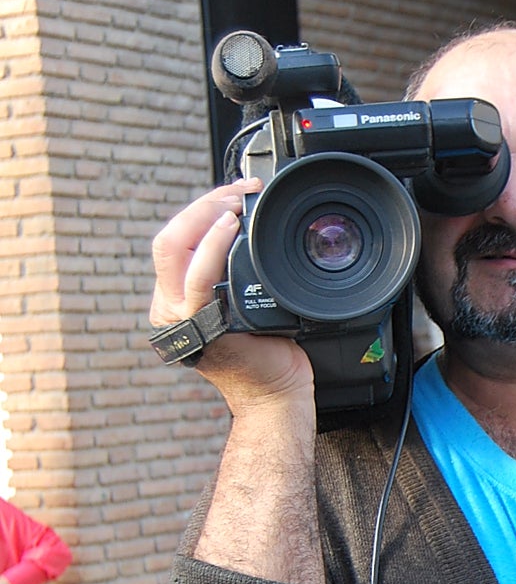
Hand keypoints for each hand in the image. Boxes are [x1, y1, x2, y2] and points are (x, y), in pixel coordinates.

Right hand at [149, 180, 313, 410]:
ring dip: (206, 216)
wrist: (278, 392)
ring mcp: (181, 317)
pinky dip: (212, 248)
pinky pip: (198, 281)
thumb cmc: (269, 350)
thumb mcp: (247, 300)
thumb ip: (237, 271)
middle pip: (168, 238)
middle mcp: (170, 306)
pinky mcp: (200, 328)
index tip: (235, 191)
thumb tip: (253, 229)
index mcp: (176, 297)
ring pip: (174, 250)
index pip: (175, 238)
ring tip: (236, 203)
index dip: (201, 208)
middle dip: (203, 205)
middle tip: (239, 192)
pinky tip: (231, 228)